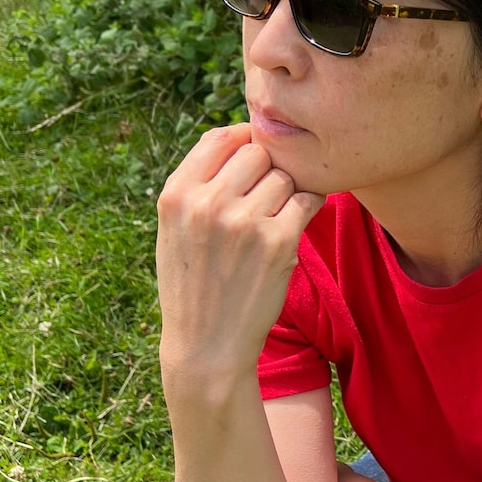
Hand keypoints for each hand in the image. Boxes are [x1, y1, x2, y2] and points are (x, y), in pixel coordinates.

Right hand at [156, 123, 323, 377]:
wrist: (206, 347)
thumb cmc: (192, 284)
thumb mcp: (174, 229)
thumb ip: (199, 183)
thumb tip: (243, 134)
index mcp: (176, 195)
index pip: (221, 137)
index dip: (244, 141)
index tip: (254, 161)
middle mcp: (207, 203)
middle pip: (258, 152)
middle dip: (266, 171)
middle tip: (263, 201)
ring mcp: (244, 221)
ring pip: (284, 177)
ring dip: (286, 195)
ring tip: (271, 223)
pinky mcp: (278, 241)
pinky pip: (307, 200)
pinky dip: (307, 209)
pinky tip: (291, 229)